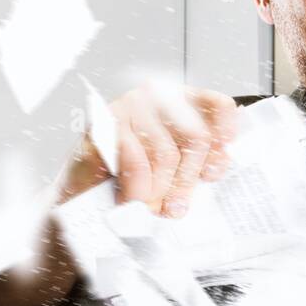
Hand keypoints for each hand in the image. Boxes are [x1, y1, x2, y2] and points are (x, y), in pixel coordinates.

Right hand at [56, 83, 237, 216]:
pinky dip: (137, 189)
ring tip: (149, 206)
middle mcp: (156, 97)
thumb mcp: (170, 170)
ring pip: (166, 153)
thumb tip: (212, 174)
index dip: (224, 135)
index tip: (218, 167)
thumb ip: (193, 165)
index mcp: (181, 102)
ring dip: (159, 190)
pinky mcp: (105, 125)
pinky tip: (130, 200)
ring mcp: (129, 107)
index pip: (217, 105)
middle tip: (176, 208)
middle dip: (186, 181)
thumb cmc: (130, 180)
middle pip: (196, 137)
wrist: (80, 193)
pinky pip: (136, 161)